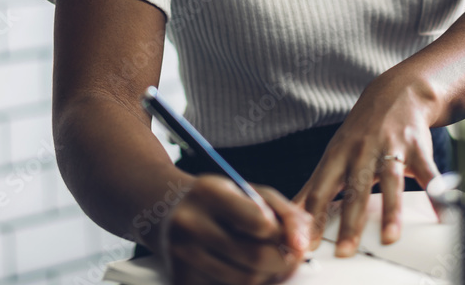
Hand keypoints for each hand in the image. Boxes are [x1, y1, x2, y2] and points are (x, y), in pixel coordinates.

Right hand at [162, 175, 311, 284]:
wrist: (161, 208)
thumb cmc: (213, 198)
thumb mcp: (247, 190)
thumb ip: (283, 211)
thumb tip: (303, 242)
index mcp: (209, 193)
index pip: (259, 223)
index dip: (283, 234)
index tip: (288, 236)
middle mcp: (191, 224)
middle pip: (255, 258)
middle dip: (283, 262)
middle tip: (290, 256)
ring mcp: (182, 255)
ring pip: (244, 281)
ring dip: (267, 276)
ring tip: (269, 261)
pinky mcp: (180, 278)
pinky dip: (244, 283)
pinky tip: (244, 269)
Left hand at [294, 73, 442, 256]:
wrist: (396, 94)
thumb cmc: (360, 133)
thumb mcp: (333, 155)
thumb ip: (314, 187)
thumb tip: (290, 215)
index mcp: (337, 157)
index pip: (320, 191)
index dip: (313, 218)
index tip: (307, 245)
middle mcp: (361, 153)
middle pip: (354, 190)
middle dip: (350, 221)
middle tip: (346, 250)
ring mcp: (390, 148)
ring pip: (390, 182)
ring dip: (390, 210)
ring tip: (389, 236)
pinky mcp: (417, 147)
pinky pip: (428, 172)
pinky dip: (436, 193)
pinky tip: (442, 212)